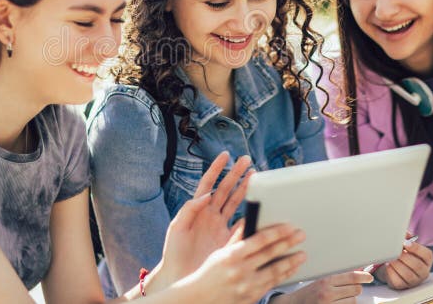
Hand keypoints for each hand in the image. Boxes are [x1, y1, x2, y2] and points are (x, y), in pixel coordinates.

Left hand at [150, 152, 252, 291]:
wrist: (180, 276)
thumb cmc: (174, 252)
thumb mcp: (177, 228)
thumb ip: (189, 209)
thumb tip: (206, 194)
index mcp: (198, 209)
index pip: (208, 183)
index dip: (217, 169)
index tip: (225, 155)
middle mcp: (210, 215)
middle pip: (226, 189)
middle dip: (236, 174)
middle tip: (246, 160)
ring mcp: (221, 226)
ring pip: (236, 202)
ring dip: (245, 188)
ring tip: (254, 175)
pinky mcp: (228, 240)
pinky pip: (242, 225)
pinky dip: (251, 216)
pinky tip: (258, 207)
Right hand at [185, 223, 306, 303]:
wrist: (199, 298)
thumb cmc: (209, 272)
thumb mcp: (220, 253)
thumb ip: (237, 238)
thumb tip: (251, 222)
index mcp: (231, 255)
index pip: (259, 240)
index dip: (276, 232)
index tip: (289, 226)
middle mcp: (240, 270)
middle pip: (270, 254)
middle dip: (288, 243)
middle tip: (301, 235)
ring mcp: (246, 285)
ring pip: (274, 271)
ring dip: (291, 262)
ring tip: (302, 254)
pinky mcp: (251, 297)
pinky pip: (271, 284)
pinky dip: (283, 276)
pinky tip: (291, 269)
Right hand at [276, 271, 372, 303]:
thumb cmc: (306, 294)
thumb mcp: (319, 282)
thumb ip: (336, 280)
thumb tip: (355, 276)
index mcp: (325, 281)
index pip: (351, 277)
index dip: (363, 276)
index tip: (369, 277)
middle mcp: (328, 293)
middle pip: (355, 290)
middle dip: (355, 290)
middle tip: (348, 291)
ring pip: (353, 301)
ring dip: (350, 300)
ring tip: (340, 300)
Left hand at [375, 236, 432, 289]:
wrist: (393, 267)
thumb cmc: (402, 254)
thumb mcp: (406, 245)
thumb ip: (406, 238)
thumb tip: (403, 233)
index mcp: (426, 260)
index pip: (427, 255)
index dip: (417, 249)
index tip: (406, 243)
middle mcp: (423, 272)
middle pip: (417, 265)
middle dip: (404, 257)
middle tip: (395, 251)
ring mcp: (414, 281)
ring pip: (408, 275)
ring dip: (397, 265)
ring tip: (390, 258)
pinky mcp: (403, 286)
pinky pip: (398, 281)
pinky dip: (391, 272)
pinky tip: (387, 266)